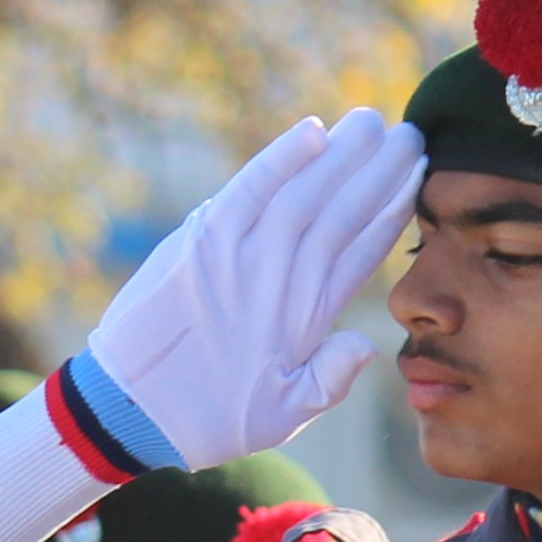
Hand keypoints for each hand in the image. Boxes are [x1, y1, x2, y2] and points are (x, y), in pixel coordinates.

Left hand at [0, 110, 411, 541]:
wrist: (125, 411)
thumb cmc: (204, 418)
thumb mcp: (281, 417)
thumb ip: (330, 380)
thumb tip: (367, 342)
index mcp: (304, 320)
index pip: (359, 252)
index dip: (391, 212)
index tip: (416, 179)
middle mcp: (276, 281)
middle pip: (338, 213)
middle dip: (377, 172)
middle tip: (409, 135)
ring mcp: (235, 256)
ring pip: (300, 194)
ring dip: (338, 156)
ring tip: (369, 123)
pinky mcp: (197, 241)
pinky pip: (246, 189)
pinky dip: (278, 158)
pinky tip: (310, 132)